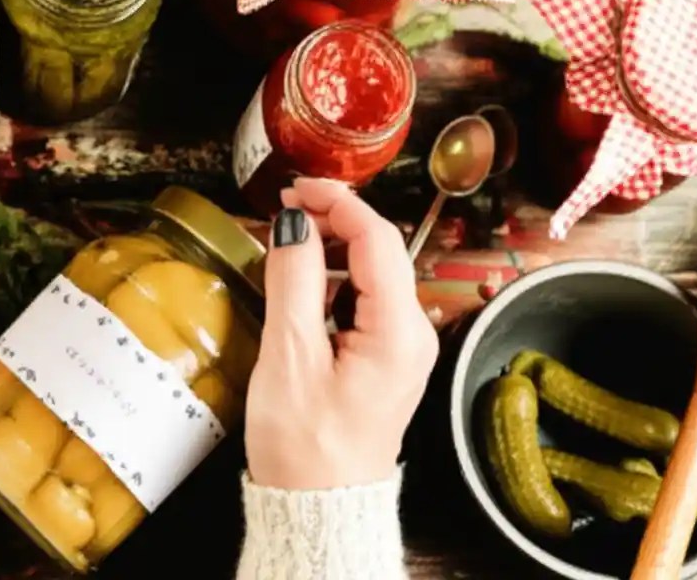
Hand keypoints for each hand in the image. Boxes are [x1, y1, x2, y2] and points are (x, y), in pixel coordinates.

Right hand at [245, 178, 437, 489]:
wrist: (319, 509)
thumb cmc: (306, 448)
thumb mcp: (290, 358)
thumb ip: (294, 281)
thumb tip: (294, 224)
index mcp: (398, 332)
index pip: (377, 240)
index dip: (338, 202)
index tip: (296, 187)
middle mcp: (411, 335)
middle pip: (380, 251)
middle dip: (335, 219)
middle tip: (286, 207)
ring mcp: (400, 348)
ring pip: (372, 274)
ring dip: (332, 247)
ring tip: (288, 238)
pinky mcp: (381, 360)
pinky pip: (364, 301)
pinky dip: (333, 278)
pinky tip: (302, 280)